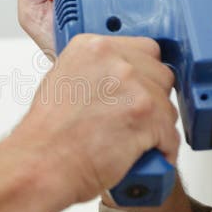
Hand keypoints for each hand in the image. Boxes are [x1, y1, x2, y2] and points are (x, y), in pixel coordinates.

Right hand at [8, 34, 178, 204]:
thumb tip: (115, 78)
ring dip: (156, 125)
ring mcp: (134, 88)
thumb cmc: (46, 134)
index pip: (143, 49)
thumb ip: (94, 70)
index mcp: (92, 47)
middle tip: (133, 117)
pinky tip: (143, 155)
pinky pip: (170, 135)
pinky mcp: (147, 117)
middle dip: (151, 98)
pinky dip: (161, 149)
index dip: (141, 73)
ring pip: (167, 106)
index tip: (136, 88)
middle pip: (160, 74)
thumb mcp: (62, 80)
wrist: (41, 164)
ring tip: (132, 139)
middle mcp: (115, 61)